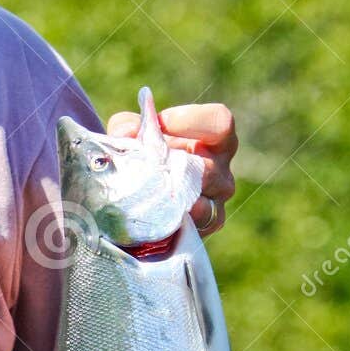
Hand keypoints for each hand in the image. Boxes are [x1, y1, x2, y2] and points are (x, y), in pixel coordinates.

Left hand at [105, 101, 237, 236]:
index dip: (192, 121)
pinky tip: (149, 217)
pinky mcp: (204, 229)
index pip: (220, 122)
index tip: (160, 124)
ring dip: (169, 201)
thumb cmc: (145, 154)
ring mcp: (216, 204)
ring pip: (200, 205)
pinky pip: (191, 227)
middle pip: (208, 171)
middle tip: (145, 167)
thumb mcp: (134, 133)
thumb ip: (127, 126)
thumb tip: (127, 133)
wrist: (140, 196)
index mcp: (215, 140)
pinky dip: (168, 222)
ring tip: (144, 195)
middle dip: (171, 170)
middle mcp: (222, 172)